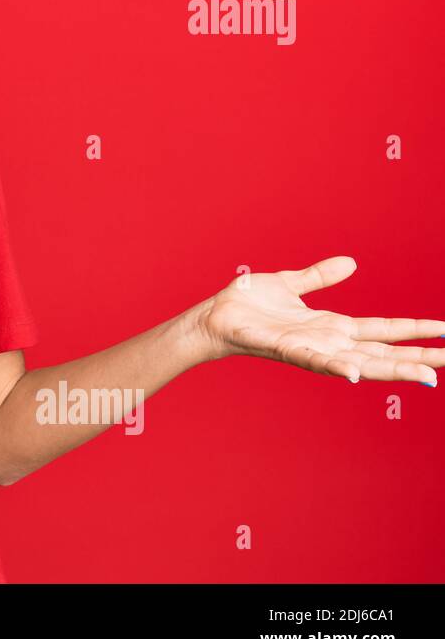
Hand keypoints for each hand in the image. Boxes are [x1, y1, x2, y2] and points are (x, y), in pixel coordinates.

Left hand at [196, 256, 443, 384]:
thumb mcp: (290, 283)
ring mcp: (309, 348)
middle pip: (382, 352)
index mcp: (332, 327)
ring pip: (359, 362)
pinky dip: (334, 367)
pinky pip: (313, 360)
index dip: (415, 331)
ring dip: (391, 369)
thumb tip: (351, 262)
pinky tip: (355, 373)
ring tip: (427, 376)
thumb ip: (320, 276)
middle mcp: (327, 342)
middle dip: (419, 358)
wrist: (214, 316)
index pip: (384, 330)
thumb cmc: (249, 305)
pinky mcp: (284, 348)